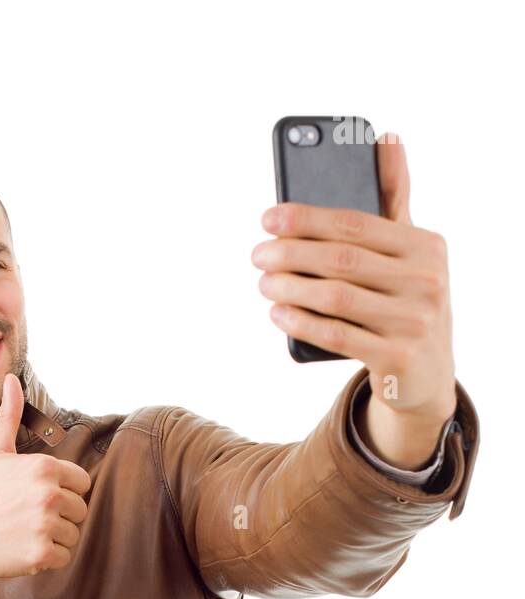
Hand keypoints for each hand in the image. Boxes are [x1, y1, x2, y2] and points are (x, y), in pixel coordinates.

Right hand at [0, 373, 91, 593]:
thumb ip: (10, 416)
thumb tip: (12, 379)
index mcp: (44, 466)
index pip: (82, 483)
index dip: (62, 491)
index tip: (35, 497)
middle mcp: (49, 493)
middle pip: (80, 510)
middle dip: (59, 516)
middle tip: (26, 518)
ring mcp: (46, 524)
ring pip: (73, 534)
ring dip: (53, 538)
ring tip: (23, 532)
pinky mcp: (42, 553)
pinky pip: (64, 557)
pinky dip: (47, 559)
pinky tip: (22, 549)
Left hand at [251, 132, 456, 426]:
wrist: (427, 376)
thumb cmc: (407, 302)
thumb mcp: (409, 253)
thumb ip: (395, 199)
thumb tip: (386, 137)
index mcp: (427, 246)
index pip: (356, 224)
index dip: (307, 218)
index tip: (268, 218)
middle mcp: (427, 281)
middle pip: (342, 259)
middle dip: (291, 253)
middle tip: (257, 254)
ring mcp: (414, 321)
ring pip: (336, 297)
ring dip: (290, 287)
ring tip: (263, 282)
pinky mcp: (397, 357)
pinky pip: (336, 335)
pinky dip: (301, 321)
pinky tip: (277, 313)